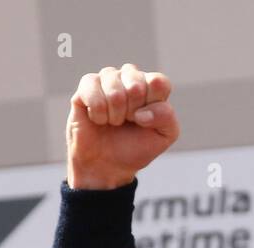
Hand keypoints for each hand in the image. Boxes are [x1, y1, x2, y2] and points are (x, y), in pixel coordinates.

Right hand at [67, 64, 179, 189]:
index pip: (158, 82)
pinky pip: (93, 92)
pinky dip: (98, 114)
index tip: (146, 120)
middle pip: (136, 83)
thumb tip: (142, 111)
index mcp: (152, 87)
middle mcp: (130, 78)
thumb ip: (166, 117)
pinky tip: (98, 119)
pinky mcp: (87, 85)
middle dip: (133, 111)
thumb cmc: (136, 147)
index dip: (152, 104)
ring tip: (114, 122)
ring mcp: (108, 79)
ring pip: (115, 88)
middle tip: (129, 121)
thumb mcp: (164, 136)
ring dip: (115, 114)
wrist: (107, 164)